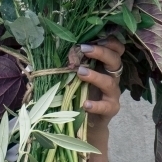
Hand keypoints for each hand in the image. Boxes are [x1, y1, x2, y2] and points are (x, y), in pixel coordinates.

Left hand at [76, 37, 123, 161]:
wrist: (85, 123)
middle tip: (84, 49)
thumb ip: (69, 64)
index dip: (109, 41)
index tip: (93, 38)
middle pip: (115, 60)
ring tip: (80, 72)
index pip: (115, 49)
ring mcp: (113, 94)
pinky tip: (85, 104)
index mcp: (103, 66)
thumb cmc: (78, 95)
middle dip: (101, 52)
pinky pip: (107, 106)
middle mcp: (111, 77)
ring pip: (110, 82)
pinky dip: (96, 104)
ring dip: (95, 76)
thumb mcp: (73, 77)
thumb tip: (46, 49)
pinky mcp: (111, 109)